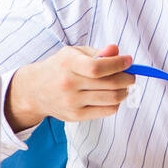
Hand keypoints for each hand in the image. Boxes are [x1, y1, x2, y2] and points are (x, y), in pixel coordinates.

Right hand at [5, 43, 135, 129]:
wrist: (35, 91)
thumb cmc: (60, 68)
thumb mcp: (74, 53)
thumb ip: (97, 52)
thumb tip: (116, 51)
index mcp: (68, 63)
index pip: (98, 67)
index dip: (118, 64)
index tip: (129, 60)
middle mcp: (69, 83)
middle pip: (110, 84)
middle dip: (127, 78)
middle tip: (131, 75)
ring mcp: (72, 102)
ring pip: (112, 98)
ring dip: (124, 91)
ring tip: (124, 86)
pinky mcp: (76, 116)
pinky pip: (106, 111)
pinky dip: (116, 103)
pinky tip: (113, 96)